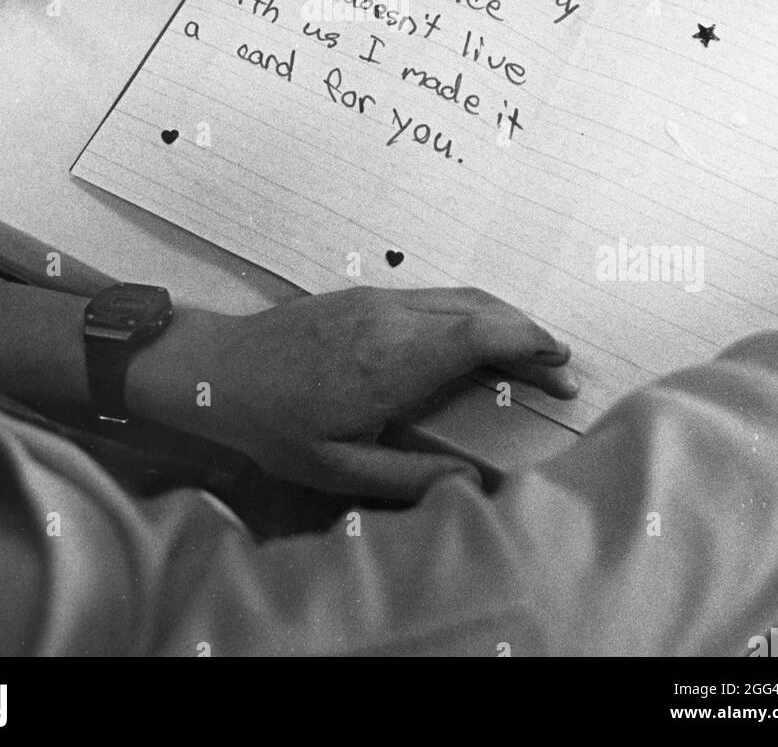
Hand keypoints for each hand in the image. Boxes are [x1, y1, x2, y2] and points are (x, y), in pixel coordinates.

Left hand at [128, 286, 577, 499]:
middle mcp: (391, 318)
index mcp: (392, 361)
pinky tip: (477, 338)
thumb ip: (406, 479)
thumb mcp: (336, 469)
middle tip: (559, 370)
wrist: (218, 368)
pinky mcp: (366, 295)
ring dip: (502, 320)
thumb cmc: (274, 424)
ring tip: (531, 353)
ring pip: (459, 298)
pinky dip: (470, 313)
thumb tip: (470, 483)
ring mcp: (378, 301)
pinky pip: (433, 297)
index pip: (479, 334)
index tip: (559, 364)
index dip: (528, 343)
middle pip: (481, 309)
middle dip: (528, 334)